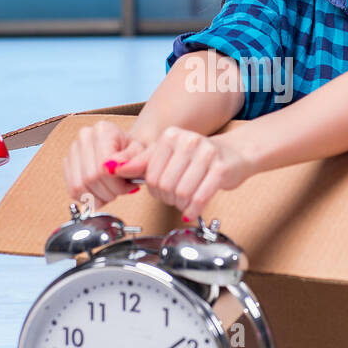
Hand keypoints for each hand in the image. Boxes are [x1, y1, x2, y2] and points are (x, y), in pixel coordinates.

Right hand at [62, 120, 146, 211]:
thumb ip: (133, 159)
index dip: (117, 184)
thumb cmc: (134, 153)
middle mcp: (84, 136)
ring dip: (97, 197)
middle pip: (90, 178)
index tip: (128, 186)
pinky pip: (72, 190)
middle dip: (108, 192)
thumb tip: (116, 166)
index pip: (103, 166)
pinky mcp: (67, 163)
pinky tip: (100, 194)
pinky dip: (87, 198)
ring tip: (111, 193)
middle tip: (120, 191)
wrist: (125, 150)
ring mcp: (73, 150)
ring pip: (79, 187)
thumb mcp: (141, 154)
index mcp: (102, 130)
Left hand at [110, 126, 252, 220]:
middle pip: (165, 185)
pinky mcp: (221, 169)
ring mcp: (206, 154)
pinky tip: (193, 211)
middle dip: (168, 199)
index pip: (150, 174)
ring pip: (181, 193)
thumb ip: (141, 162)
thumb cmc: (199, 157)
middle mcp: (188, 141)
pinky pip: (200, 197)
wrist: (235, 154)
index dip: (154, 190)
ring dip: (181, 205)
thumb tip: (112, 167)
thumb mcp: (168, 155)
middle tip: (176, 199)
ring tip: (185, 203)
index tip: (163, 191)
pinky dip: (193, 209)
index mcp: (171, 136)